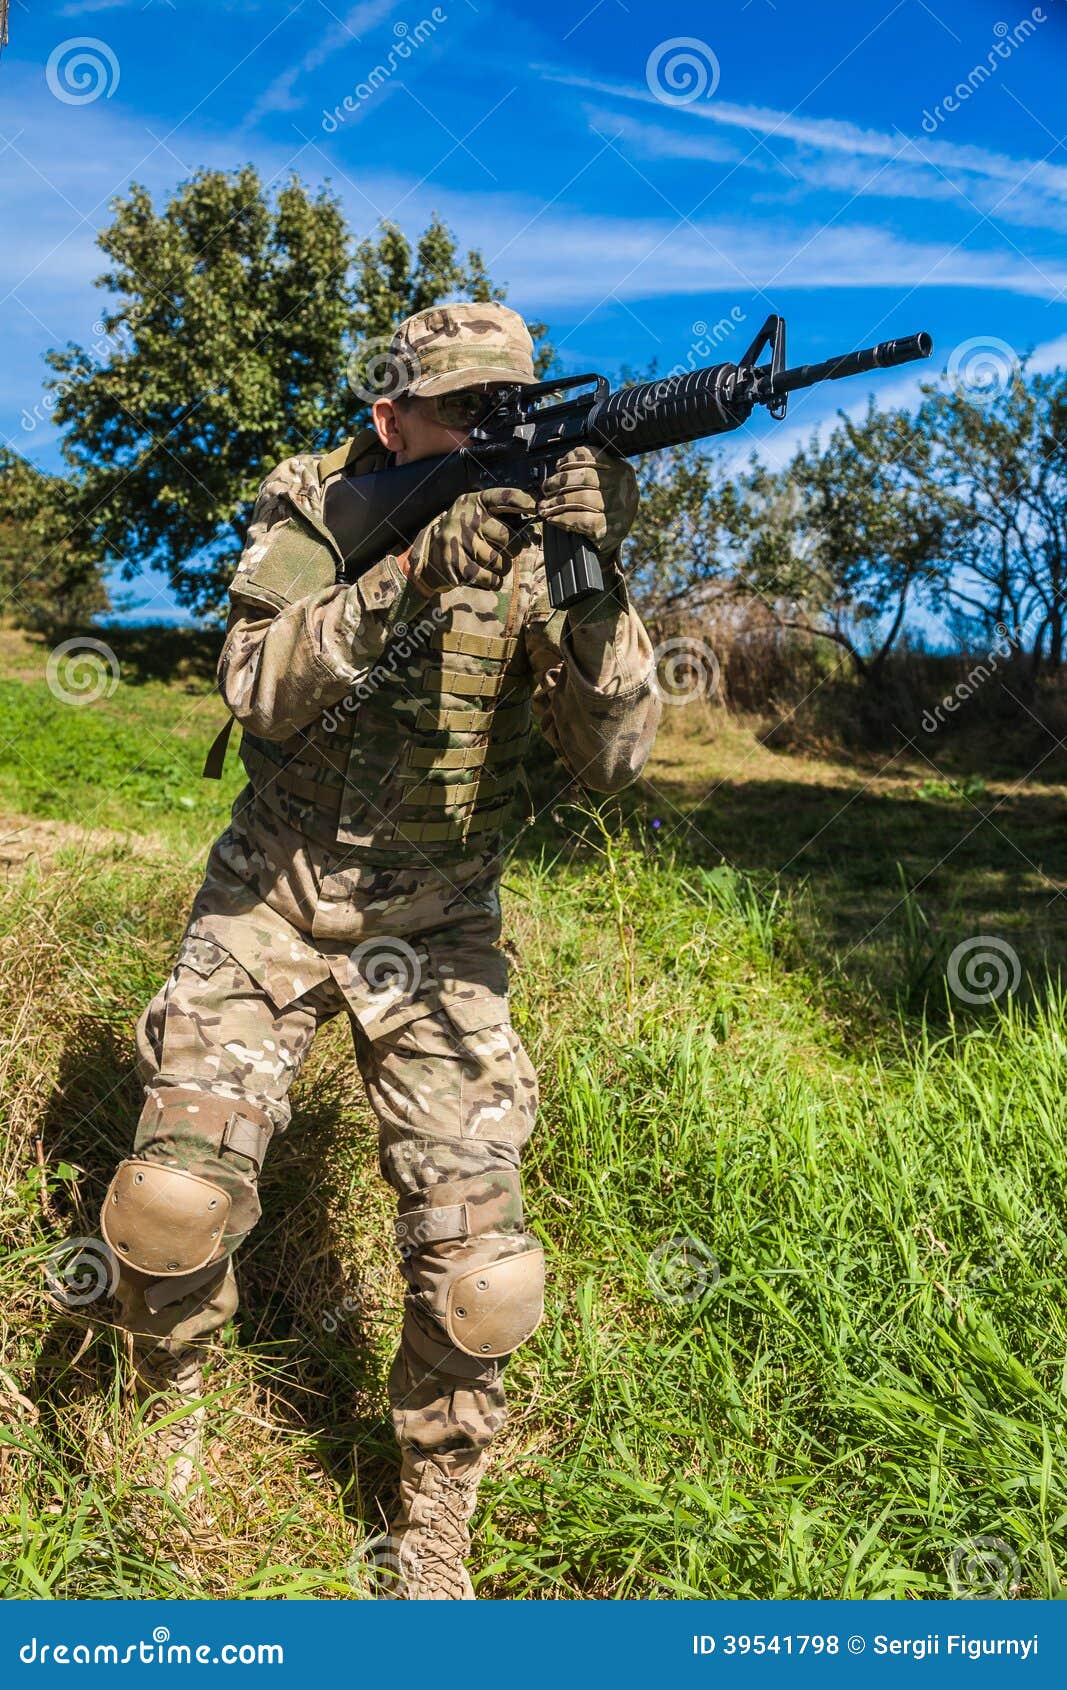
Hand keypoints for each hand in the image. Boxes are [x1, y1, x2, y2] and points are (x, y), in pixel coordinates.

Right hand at [407, 487, 535, 597]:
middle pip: (507, 537)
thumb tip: (535, 537)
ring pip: (499, 560)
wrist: (431, 554)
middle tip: (511, 549)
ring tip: (495, 563)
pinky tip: (490, 577)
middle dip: (516, 547)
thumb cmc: (467, 535)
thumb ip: (506, 521)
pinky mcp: (454, 563)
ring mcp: (458, 540)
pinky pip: (488, 577)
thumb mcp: (481, 518)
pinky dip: (494, 581)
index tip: (537, 508)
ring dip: (504, 567)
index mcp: (475, 502)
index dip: (523, 502)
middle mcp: (466, 518)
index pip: (503, 497)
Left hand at [537, 446, 638, 555]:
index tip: (559, 466)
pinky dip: (562, 518)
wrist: (614, 537)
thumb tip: (561, 464)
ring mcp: (617, 509)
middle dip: (560, 481)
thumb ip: (587, 468)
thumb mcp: (605, 481)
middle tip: (547, 488)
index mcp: (621, 470)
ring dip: (557, 502)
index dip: (572, 459)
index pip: (595, 456)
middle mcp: (622, 488)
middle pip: (586, 476)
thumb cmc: (605, 505)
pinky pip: (581, 520)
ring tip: (545, 506)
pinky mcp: (608, 530)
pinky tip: (552, 518)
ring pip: (582, 498)